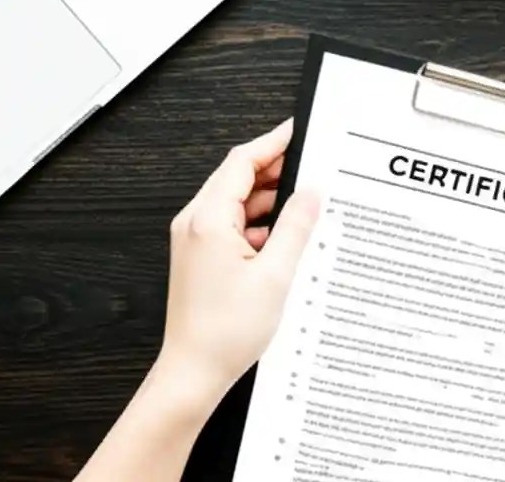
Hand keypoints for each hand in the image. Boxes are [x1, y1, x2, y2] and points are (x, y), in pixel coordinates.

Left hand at [160, 119, 320, 398]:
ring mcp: (195, 240)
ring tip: (304, 206)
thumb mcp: (275, 275)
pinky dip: (258, 224)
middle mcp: (195, 224)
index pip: (241, 162)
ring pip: (235, 203)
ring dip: (268, 201)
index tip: (296, 131)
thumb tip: (310, 194)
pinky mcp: (200, 257)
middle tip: (311, 169)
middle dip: (275, 170)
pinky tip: (284, 239)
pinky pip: (231, 226)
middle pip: (237, 178)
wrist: (193, 372)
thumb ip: (295, 228)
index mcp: (208, 220)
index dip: (272, 142)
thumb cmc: (224, 333)